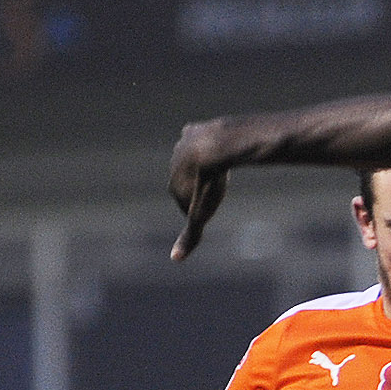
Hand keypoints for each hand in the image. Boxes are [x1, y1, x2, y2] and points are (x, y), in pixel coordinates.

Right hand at [169, 120, 233, 261]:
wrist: (215, 146)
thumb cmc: (209, 183)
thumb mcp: (201, 214)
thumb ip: (190, 235)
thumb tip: (174, 259)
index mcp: (173, 186)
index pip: (185, 202)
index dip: (198, 207)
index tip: (209, 207)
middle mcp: (172, 166)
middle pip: (188, 180)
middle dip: (199, 186)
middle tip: (215, 188)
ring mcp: (181, 147)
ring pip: (192, 159)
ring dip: (202, 164)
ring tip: (218, 169)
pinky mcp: (192, 130)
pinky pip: (196, 137)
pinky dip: (204, 143)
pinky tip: (215, 146)